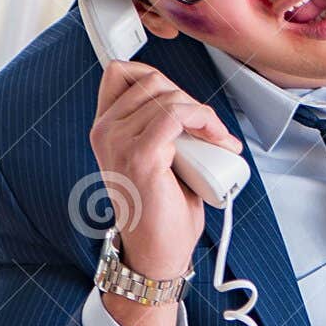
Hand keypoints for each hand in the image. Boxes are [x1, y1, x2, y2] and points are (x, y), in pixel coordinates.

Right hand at [88, 59, 242, 276]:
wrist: (157, 252)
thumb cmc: (161, 210)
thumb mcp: (158, 157)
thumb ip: (161, 127)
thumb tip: (192, 105)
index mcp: (106, 128)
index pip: (122, 72)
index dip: (159, 79)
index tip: (186, 105)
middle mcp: (105, 131)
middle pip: (152, 81)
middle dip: (190, 99)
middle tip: (211, 131)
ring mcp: (119, 142)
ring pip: (170, 97)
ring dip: (206, 116)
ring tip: (219, 142)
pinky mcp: (141, 156)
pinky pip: (176, 115)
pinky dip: (204, 120)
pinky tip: (217, 139)